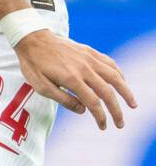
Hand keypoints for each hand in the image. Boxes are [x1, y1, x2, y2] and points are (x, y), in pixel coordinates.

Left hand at [14, 30, 136, 129]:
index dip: (100, 117)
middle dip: (116, 110)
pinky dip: (119, 74)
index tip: (103, 126)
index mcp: (71, 79)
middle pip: (107, 92)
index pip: (93, 102)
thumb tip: (82, 110)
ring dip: (126, 91)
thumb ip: (63, 99)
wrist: (32, 39)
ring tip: (132, 104)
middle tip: (120, 124)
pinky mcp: (90, 51)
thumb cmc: (34, 65)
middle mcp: (84, 68)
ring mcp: (89, 58)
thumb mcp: (41, 87)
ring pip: (114, 76)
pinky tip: (122, 82)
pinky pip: (109, 63)